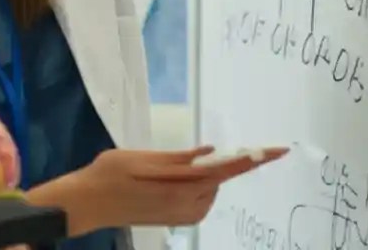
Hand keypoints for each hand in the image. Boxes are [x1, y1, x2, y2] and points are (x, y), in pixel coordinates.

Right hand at [63, 146, 286, 232]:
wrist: (88, 203)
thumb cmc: (110, 174)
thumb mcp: (143, 158)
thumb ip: (180, 158)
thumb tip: (212, 153)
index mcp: (182, 189)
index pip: (227, 170)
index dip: (254, 159)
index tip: (278, 150)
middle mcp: (188, 206)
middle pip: (219, 178)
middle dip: (213, 163)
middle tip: (182, 153)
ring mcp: (182, 215)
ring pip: (208, 188)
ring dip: (201, 174)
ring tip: (161, 168)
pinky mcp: (176, 218)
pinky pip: (198, 197)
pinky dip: (194, 184)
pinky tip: (166, 178)